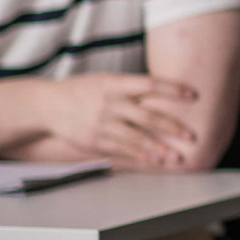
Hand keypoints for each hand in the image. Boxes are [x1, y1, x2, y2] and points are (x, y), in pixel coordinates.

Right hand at [29, 74, 199, 167]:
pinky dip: (140, 155)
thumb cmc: (81, 90)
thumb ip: (129, 87)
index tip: (194, 94)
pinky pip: (121, 149)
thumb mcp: (103, 80)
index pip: (148, 84)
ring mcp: (101, 123)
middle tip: (192, 136)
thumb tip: (163, 89)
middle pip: (146, 116)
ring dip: (158, 148)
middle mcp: (108, 103)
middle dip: (171, 127)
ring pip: (136, 137)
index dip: (172, 88)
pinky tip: (155, 160)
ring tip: (176, 156)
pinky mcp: (94, 140)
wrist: (45, 105)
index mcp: (112, 83)